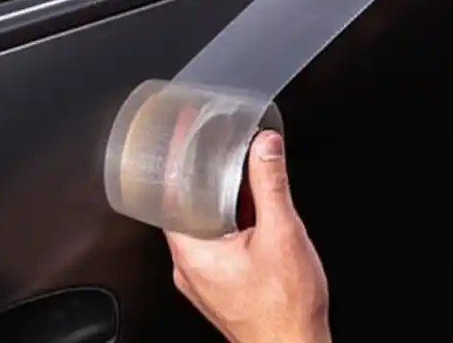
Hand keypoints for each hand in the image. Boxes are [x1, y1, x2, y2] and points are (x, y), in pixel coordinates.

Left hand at [165, 131, 330, 342]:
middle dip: (209, 182)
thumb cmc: (284, 311)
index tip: (183, 141)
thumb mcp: (282, 234)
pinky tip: (256, 222)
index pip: (168, 195)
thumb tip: (265, 147)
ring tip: (245, 185)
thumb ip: (271, 185)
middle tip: (224, 156)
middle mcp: (189, 268)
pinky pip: (219, 247)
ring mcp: (204, 281)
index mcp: (191, 251)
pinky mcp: (220, 289)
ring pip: (206, 228)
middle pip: (188, 209)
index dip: (178, 166)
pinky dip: (233, 228)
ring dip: (224, 206)